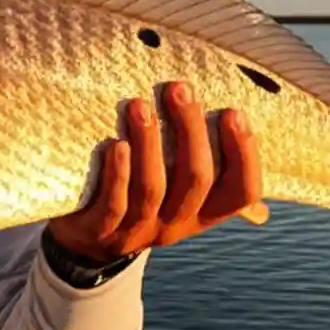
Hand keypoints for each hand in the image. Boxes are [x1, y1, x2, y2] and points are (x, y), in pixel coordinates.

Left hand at [47, 81, 265, 263]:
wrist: (84, 240)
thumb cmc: (139, 194)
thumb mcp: (176, 186)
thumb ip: (204, 158)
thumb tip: (241, 113)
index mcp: (203, 211)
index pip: (241, 191)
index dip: (244, 154)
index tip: (233, 112)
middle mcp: (175, 223)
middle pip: (196, 179)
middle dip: (190, 130)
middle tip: (180, 89)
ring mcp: (137, 230)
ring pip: (152, 189)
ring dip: (148, 143)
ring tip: (139, 105)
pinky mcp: (100, 230)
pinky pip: (113, 205)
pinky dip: (117, 174)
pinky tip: (116, 144)